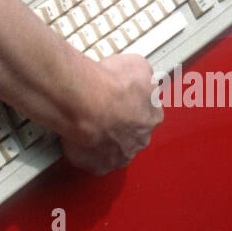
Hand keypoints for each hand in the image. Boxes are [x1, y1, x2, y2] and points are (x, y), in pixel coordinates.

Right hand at [61, 52, 162, 175]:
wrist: (86, 101)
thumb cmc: (109, 84)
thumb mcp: (137, 64)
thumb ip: (143, 74)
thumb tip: (142, 76)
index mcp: (152, 116)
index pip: (146, 112)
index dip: (130, 103)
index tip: (118, 96)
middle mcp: (140, 140)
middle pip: (131, 134)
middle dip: (118, 124)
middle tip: (100, 109)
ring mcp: (120, 156)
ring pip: (112, 149)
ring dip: (103, 139)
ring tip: (86, 123)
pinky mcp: (99, 166)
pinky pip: (93, 161)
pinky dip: (86, 153)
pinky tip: (79, 139)